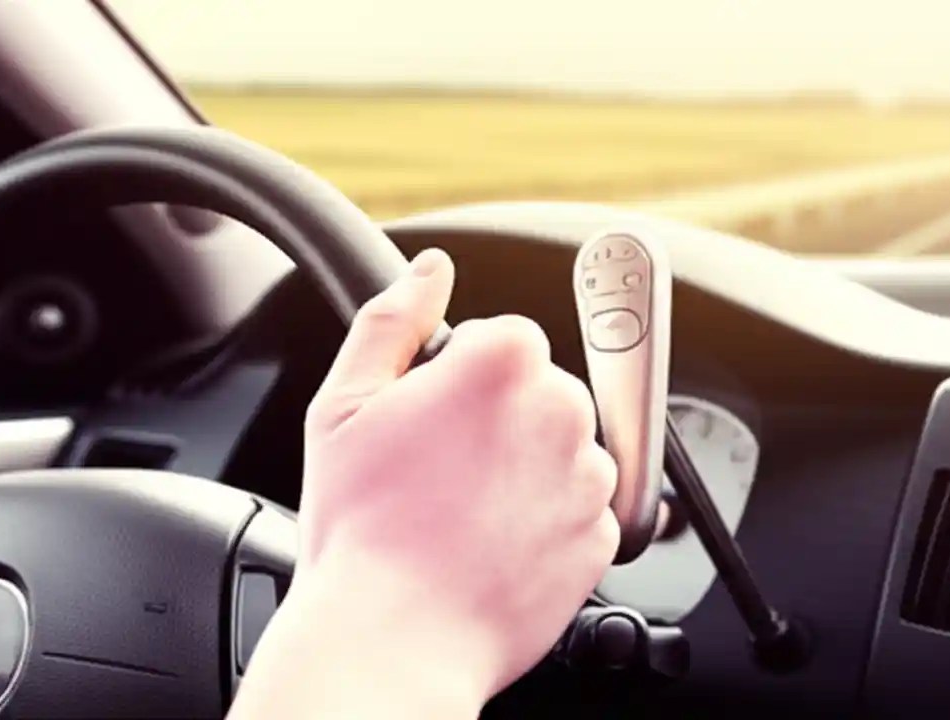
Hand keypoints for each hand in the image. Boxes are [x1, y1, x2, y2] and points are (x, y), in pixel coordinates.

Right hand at [230, 248, 618, 718]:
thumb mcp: (346, 404)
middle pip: (543, 390)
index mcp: (504, 363)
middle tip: (442, 469)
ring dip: (526, 468)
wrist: (393, 637)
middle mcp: (563, 411)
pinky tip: (493, 541)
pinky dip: (547, 519)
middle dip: (501, 418)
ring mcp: (590, 477)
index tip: (437, 413)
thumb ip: (393, 320)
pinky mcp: (603, 535)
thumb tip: (429, 271)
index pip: (509, 338)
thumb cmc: (362, 526)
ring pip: (564, 449)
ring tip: (464, 511)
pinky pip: (581, 507)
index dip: (466, 374)